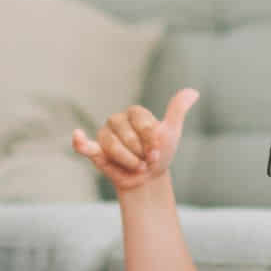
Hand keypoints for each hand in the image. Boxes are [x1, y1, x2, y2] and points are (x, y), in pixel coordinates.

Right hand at [73, 89, 198, 193]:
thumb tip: (194, 91)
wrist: (148, 179)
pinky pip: (83, 145)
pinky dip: (79, 142)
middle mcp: (117, 120)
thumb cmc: (159, 153)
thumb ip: (177, 111)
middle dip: (140, 153)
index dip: (151, 141)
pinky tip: (77, 136)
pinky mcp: (95, 151)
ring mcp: (105, 135)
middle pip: (127, 135)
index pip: (142, 122)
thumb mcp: (171, 132)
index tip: (157, 152)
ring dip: (127, 160)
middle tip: (146, 162)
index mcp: (135, 113)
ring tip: (136, 167)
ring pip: (112, 145)